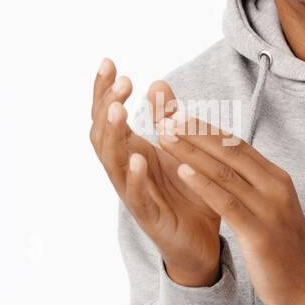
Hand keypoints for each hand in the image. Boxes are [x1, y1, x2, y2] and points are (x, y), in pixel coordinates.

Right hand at [89, 58, 222, 286]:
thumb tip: (157, 82)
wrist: (202, 243)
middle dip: (106, 106)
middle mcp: (126, 169)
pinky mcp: (148, 217)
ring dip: (113, 135)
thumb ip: (167, 119)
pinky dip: (134, 178)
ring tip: (118, 110)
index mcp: (132, 151)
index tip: (108, 61)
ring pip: (112, 162)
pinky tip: (138, 159)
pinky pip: (136, 196)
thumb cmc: (187, 194)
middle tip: (118, 81)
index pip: (108, 116)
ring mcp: (133, 193)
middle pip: (102, 134)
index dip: (104, 90)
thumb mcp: (180, 149)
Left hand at [155, 105, 304, 304]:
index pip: (238, 145)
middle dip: (195, 132)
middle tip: (165, 115)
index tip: (180, 114)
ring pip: (224, 173)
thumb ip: (252, 185)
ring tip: (165, 136)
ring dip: (191, 152)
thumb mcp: (271, 208)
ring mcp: (269, 209)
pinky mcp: (260, 234)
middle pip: (230, 151)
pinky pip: (227, 203)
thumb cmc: (282, 249)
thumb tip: (226, 164)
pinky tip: (182, 172)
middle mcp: (275, 187)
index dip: (207, 129)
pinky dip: (203, 185)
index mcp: (277, 179)